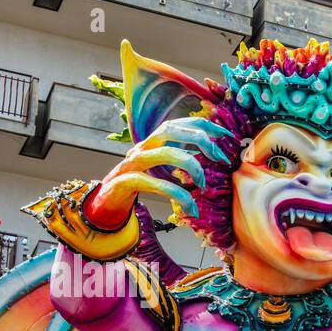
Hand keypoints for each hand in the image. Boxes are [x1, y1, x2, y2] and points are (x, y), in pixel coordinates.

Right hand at [86, 117, 232, 228]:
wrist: (105, 202)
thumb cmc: (138, 184)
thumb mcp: (159, 168)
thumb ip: (178, 158)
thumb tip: (210, 155)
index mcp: (151, 142)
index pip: (178, 123)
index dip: (202, 124)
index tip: (226, 134)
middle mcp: (141, 147)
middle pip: (170, 130)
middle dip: (199, 139)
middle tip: (220, 157)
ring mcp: (132, 164)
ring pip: (165, 154)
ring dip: (191, 167)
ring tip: (204, 185)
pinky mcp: (125, 182)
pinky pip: (154, 184)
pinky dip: (178, 195)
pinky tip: (191, 208)